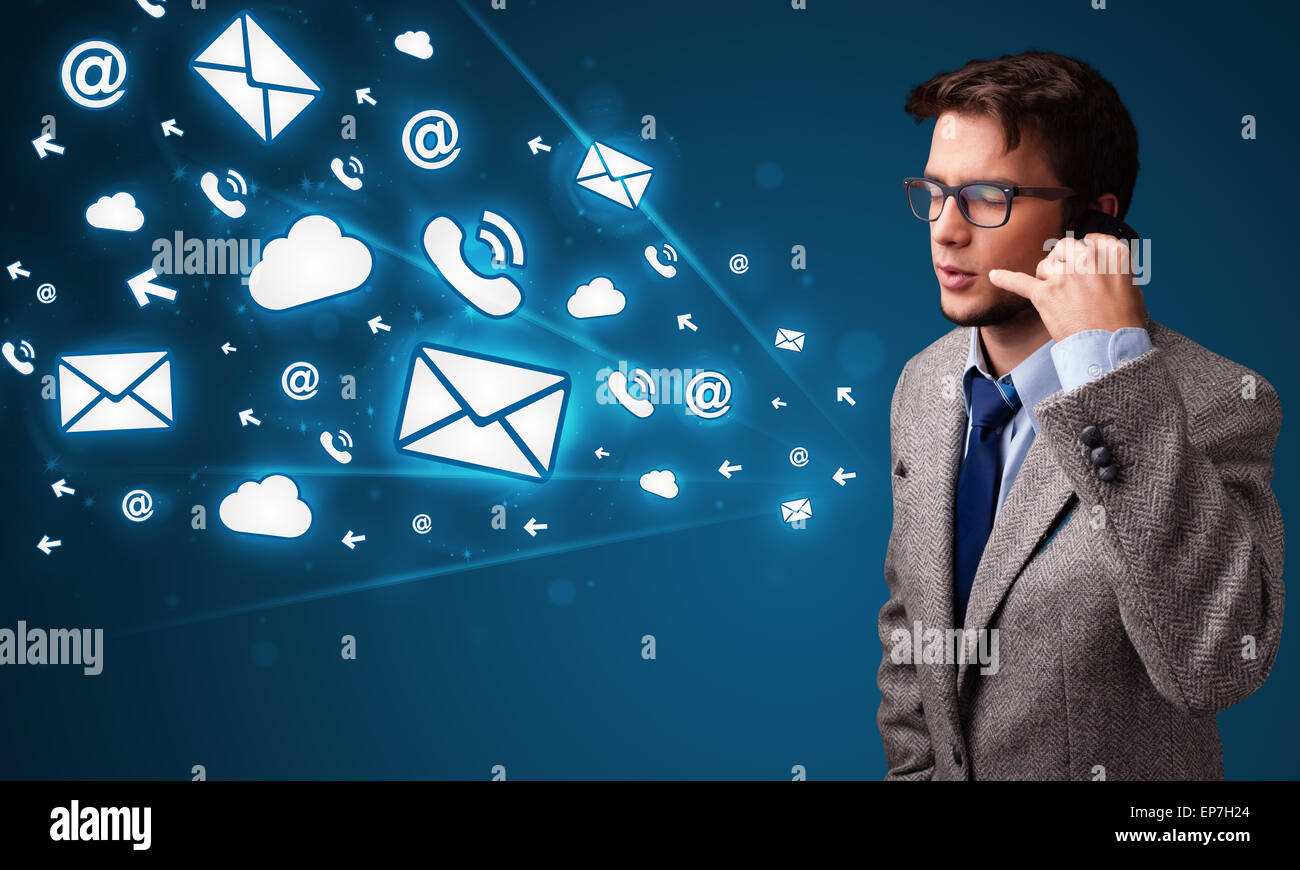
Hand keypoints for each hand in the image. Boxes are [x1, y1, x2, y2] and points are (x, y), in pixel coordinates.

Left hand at [988, 233, 1146, 341]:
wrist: (1110, 348)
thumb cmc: (1123, 322)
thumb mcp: (1132, 287)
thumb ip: (1113, 270)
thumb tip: (1100, 265)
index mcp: (1113, 255)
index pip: (1091, 239)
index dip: (1085, 251)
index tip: (1084, 261)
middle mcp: (1088, 259)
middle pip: (1065, 246)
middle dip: (1064, 259)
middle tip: (1068, 279)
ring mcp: (1065, 275)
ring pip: (1045, 263)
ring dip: (1047, 274)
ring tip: (1056, 294)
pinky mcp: (1045, 294)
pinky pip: (1019, 281)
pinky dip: (1005, 278)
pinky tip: (994, 276)